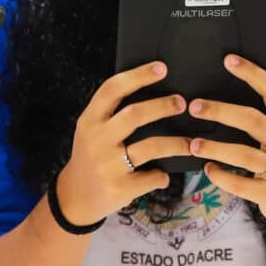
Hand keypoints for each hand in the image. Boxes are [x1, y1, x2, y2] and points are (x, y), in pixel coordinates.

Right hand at [58, 62, 192, 224]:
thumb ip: (112, 113)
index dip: (138, 76)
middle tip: (182, 103)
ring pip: (151, 147)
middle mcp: (97, 140)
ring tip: (190, 142)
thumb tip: (151, 90)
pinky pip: (152, 177)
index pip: (112, 90)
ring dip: (176, 143)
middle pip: (134, 115)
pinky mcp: (120, 188)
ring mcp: (108, 165)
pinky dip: (162, 175)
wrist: (74, 196)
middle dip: (163, 106)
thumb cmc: (90, 156)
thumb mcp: (91, 130)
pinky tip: (164, 175)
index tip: (161, 68)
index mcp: (90, 120)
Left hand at [187, 58, 265, 233]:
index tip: (228, 59)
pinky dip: (221, 177)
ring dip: (215, 148)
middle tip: (194, 106)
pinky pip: (241, 185)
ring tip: (193, 144)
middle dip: (221, 111)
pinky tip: (207, 169)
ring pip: (244, 155)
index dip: (251, 73)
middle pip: (253, 120)